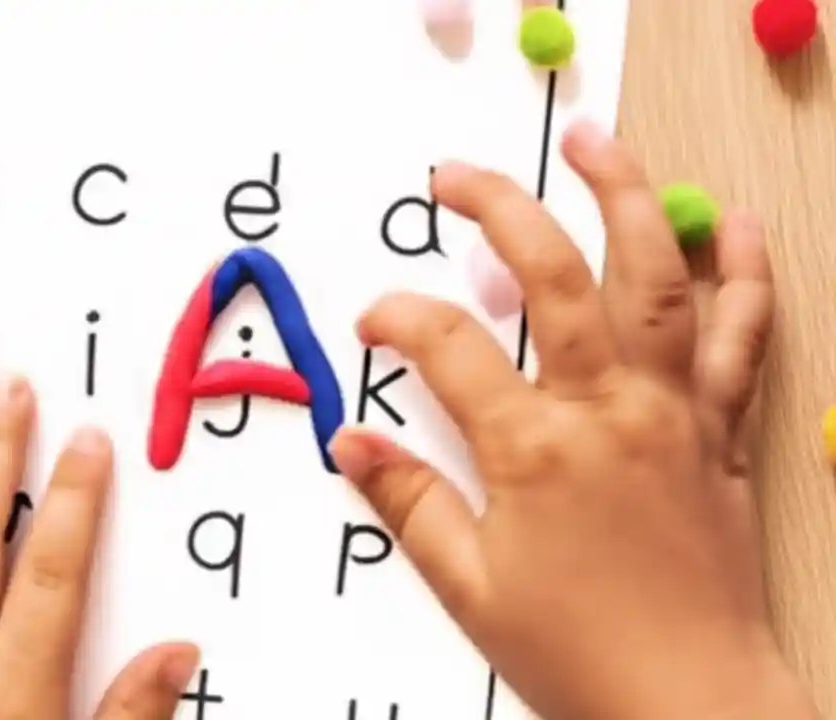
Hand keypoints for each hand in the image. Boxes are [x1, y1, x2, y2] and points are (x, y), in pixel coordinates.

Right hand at [330, 121, 817, 718]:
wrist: (691, 704)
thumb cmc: (579, 654)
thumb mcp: (469, 588)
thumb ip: (407, 501)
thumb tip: (348, 442)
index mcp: (535, 450)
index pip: (448, 349)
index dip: (398, 318)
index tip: (374, 318)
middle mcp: (609, 410)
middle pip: (555, 276)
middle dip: (498, 208)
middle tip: (455, 176)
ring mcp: (674, 411)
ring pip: (658, 279)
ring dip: (625, 198)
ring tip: (591, 144)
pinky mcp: (721, 431)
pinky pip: (744, 337)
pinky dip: (745, 275)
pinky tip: (733, 227)